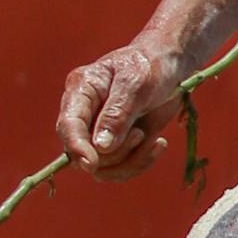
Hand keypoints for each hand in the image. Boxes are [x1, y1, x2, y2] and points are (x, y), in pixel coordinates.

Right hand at [56, 36, 185, 181]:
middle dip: (115, 153)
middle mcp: (84, 114)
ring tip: (150, 137)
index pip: (68, 125)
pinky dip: (140, 162)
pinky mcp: (117, 146)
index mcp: (80, 90)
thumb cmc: (150, 67)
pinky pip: (120, 169)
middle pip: (83, 152)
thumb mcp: (136, 84)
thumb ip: (117, 113)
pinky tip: (159, 143)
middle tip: (140, 133)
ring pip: (101, 168)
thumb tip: (100, 147)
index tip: (91, 164)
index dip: (76, 147)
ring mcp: (98, 133)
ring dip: (130, 160)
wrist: (169, 68)